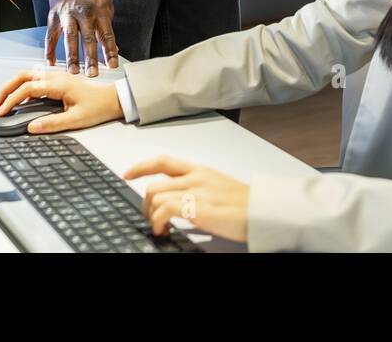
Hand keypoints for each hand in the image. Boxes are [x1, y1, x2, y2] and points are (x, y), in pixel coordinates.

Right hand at [0, 67, 122, 133]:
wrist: (115, 98)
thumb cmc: (99, 106)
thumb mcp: (77, 119)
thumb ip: (53, 124)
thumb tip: (31, 128)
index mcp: (59, 84)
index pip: (27, 88)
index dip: (11, 100)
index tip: (2, 112)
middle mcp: (56, 76)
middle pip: (23, 75)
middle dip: (6, 88)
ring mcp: (58, 76)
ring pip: (29, 75)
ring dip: (13, 86)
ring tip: (4, 101)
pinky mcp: (60, 80)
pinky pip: (36, 79)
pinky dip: (23, 87)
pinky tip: (21, 100)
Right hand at [46, 0, 118, 76]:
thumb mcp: (106, 0)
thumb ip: (107, 22)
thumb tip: (112, 45)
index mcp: (98, 9)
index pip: (106, 34)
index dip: (109, 51)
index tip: (112, 65)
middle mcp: (82, 12)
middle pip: (87, 39)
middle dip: (91, 58)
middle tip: (93, 74)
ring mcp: (66, 14)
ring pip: (69, 38)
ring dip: (72, 57)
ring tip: (74, 72)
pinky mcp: (53, 14)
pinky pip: (51, 35)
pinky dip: (50, 49)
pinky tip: (51, 62)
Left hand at [124, 155, 249, 242]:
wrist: (263, 211)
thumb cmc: (246, 204)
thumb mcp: (218, 188)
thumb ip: (199, 190)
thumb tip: (180, 203)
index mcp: (201, 170)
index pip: (165, 161)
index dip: (142, 166)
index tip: (128, 173)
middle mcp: (196, 177)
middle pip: (154, 184)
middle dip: (145, 203)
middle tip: (150, 217)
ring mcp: (197, 192)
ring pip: (155, 196)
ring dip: (150, 214)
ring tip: (159, 227)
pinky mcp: (198, 208)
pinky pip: (164, 210)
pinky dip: (157, 222)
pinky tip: (164, 231)